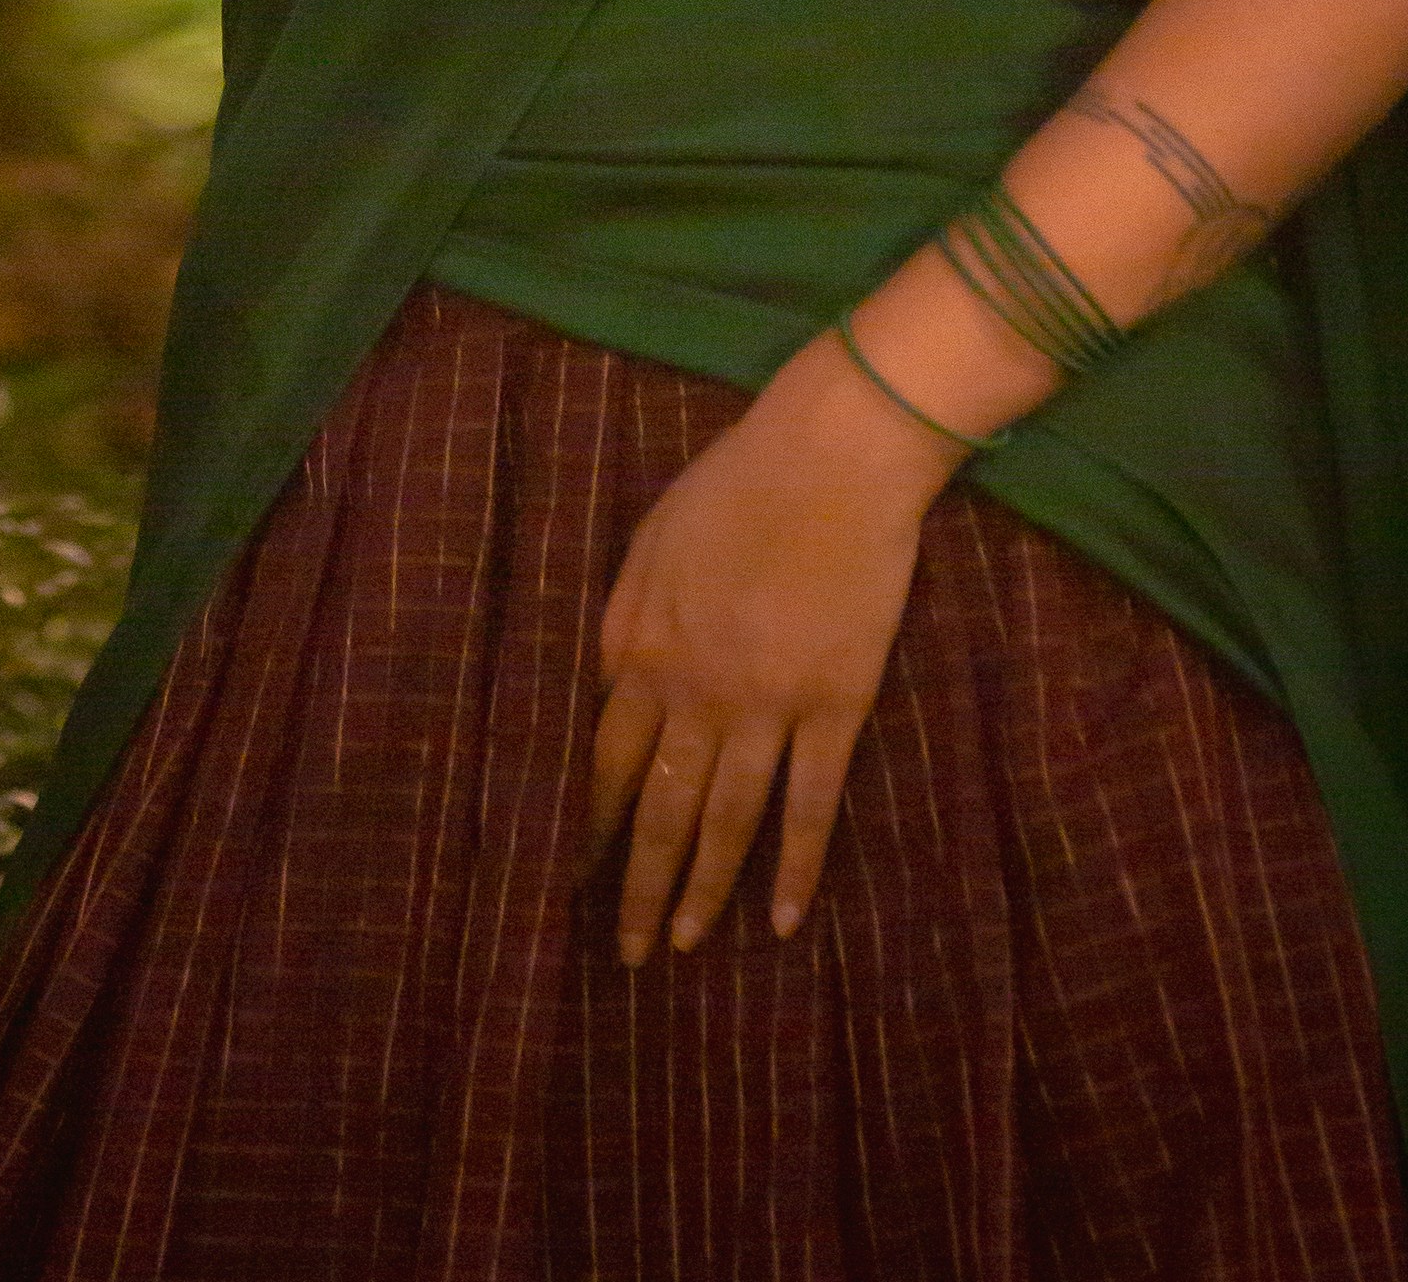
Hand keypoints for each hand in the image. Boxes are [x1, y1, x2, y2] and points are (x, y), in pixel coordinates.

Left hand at [587, 335, 948, 962]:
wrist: (831, 455)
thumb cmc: (735, 484)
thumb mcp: (648, 541)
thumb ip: (622, 619)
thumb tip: (601, 687)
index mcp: (644, 648)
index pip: (605, 760)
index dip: (590, 822)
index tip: (570, 876)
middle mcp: (698, 691)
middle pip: (663, 807)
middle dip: (638, 883)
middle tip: (626, 952)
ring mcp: (769, 705)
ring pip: (728, 819)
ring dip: (704, 889)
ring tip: (685, 944)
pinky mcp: (836, 706)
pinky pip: (811, 802)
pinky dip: (795, 865)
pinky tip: (782, 918)